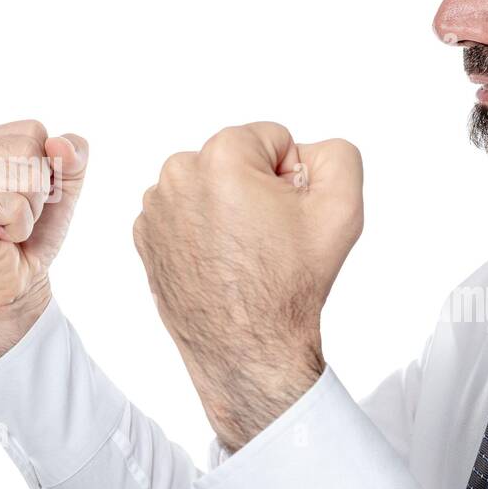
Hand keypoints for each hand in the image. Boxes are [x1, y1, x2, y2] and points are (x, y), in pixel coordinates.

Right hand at [0, 121, 88, 362]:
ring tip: (7, 223)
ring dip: (30, 209)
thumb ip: (74, 157)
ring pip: (26, 176)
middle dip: (39, 189)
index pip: (34, 130)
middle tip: (18, 212)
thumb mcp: (65, 187)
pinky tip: (0, 236)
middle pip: (30, 148)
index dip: (48, 166)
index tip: (28, 192)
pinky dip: (20, 227)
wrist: (18, 281)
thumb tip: (59, 144)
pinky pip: (16, 205)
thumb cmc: (35, 231)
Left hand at [132, 122, 362, 449]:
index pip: (272, 140)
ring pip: (209, 187)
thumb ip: (337, 156)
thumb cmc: (288, 286)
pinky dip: (204, 232)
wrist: (248, 348)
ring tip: (244, 254)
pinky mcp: (146, 237)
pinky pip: (185, 215)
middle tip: (269, 239)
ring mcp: (156, 208)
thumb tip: (307, 153)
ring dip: (229, 209)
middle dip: (256, 190)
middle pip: (237, 161)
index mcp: (220, 157)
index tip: (288, 217)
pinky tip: (221, 264)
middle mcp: (178, 175)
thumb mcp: (341, 209)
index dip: (291, 179)